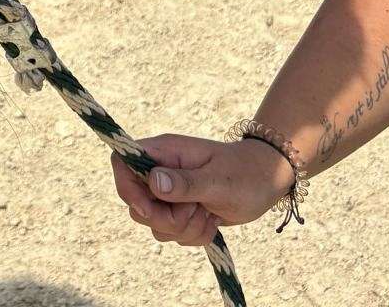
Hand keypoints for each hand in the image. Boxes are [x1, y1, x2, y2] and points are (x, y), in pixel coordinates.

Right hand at [111, 135, 294, 246]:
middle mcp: (160, 171)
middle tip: (195, 210)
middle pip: (137, 204)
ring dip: (183, 229)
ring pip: (155, 224)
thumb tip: (153, 182)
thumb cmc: (245, 174)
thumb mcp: (219, 181)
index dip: (126, 188)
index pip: (122, 163)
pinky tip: (212, 220)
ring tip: (208, 213)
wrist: (266, 182)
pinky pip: (171, 234)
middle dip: (165, 219)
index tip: (150, 208)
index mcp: (164, 152)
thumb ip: (185, 183)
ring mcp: (168, 192)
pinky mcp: (178, 210)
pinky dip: (193, 235)